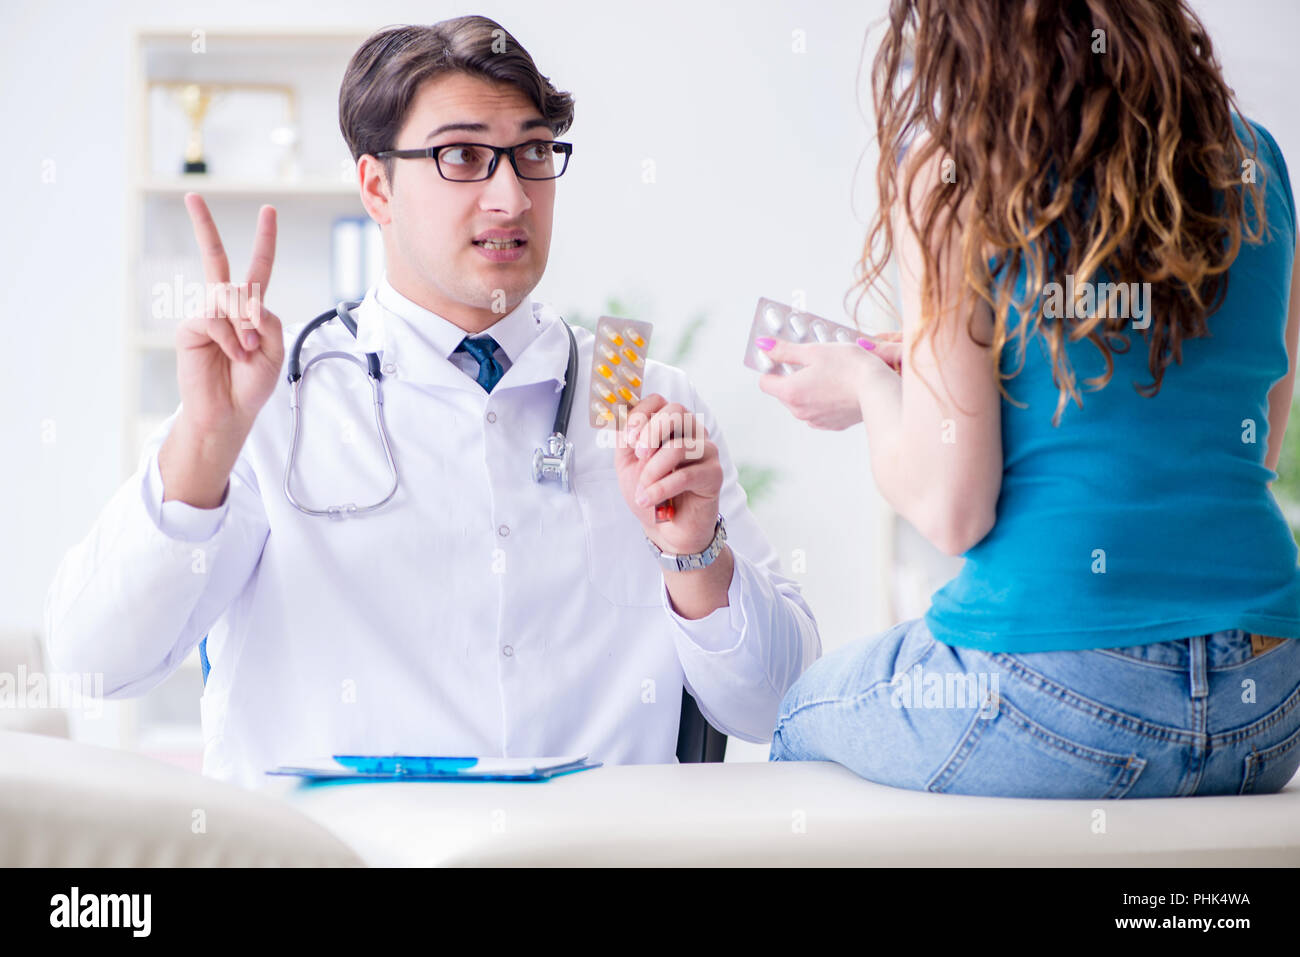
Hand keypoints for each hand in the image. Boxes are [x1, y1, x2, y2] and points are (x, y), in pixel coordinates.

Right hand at [176, 193, 283, 436]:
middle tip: (192, 195)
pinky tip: (233, 355)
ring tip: (246, 353)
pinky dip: (230, 338)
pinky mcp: (190, 329)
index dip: (265, 240)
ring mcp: (205, 315)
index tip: (268, 211)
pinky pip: (215, 320)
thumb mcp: (275, 347)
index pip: (258, 267)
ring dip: (245, 328)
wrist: (230, 411)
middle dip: (204, 226)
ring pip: (230, 299)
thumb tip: (241, 303)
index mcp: (250, 308)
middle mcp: (225, 306)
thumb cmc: (252, 382)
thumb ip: (267, 318)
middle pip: (214, 258)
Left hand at [614, 394, 722, 554]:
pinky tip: (648, 499)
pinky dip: (661, 488)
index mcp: (671, 425)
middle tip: (639, 455)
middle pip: (676, 411)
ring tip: (641, 490)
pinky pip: (686, 475)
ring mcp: (707, 451)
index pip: (658, 401)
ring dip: (652, 471)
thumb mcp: (627, 463)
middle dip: (651, 432)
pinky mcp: (714, 475)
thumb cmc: (650, 492)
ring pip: (679, 446)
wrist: (666, 529)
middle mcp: (692, 432)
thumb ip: (624, 439)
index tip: (628, 438)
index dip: (640, 414)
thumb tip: (620, 417)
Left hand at [756, 332, 900, 429]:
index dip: (772, 368)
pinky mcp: (832, 425)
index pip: (764, 382)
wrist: (878, 389)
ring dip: (810, 389)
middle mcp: (799, 411)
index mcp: (790, 392)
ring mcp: (816, 421)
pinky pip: (819, 411)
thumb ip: (784, 350)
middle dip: (793, 377)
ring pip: (802, 402)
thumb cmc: (849, 368)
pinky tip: (839, 388)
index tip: (785, 358)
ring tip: (831, 374)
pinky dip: (824, 400)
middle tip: (815, 362)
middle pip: (783, 392)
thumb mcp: (813, 351)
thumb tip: (763, 346)